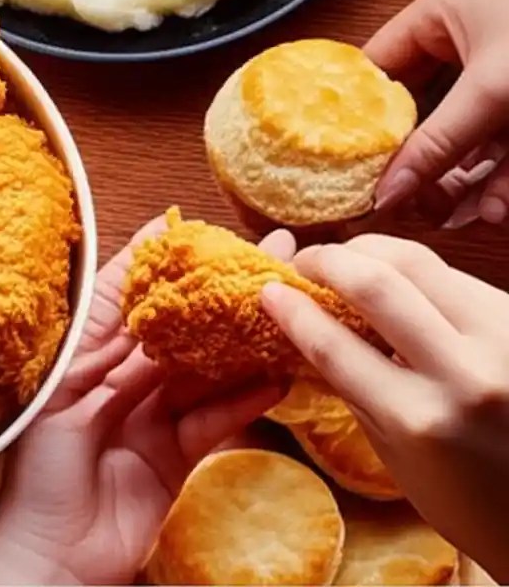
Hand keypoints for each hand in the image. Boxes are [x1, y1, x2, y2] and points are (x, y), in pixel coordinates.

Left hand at [0, 216, 287, 585]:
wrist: (55, 558)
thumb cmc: (40, 473)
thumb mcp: (63, 393)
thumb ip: (108, 343)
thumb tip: (148, 287)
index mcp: (81, 357)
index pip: (125, 296)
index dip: (158, 263)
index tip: (195, 228)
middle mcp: (118, 379)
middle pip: (176, 328)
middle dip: (217, 294)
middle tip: (269, 258)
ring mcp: (151, 415)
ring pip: (205, 369)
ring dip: (242, 341)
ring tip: (287, 307)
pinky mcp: (179, 454)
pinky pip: (216, 417)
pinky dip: (245, 398)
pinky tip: (278, 374)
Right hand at [262, 236, 508, 583]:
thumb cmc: (464, 499)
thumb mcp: (393, 453)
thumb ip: (356, 385)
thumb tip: (312, 326)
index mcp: (419, 419)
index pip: (336, 345)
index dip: (294, 310)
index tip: (268, 290)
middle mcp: (466, 373)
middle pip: (382, 280)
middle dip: (331, 259)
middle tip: (305, 262)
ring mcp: (508, 341)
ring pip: (425, 264)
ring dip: (374, 254)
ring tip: (347, 262)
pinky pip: (460, 279)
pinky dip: (419, 275)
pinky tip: (399, 285)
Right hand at [368, 0, 508, 225]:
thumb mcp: (490, 91)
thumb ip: (434, 144)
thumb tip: (385, 191)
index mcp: (446, 10)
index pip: (378, 64)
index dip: (357, 112)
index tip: (343, 159)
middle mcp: (473, 38)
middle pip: (422, 108)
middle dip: (415, 159)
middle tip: (397, 200)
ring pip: (465, 134)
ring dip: (457, 178)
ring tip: (446, 215)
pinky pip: (504, 146)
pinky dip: (498, 178)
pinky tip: (491, 208)